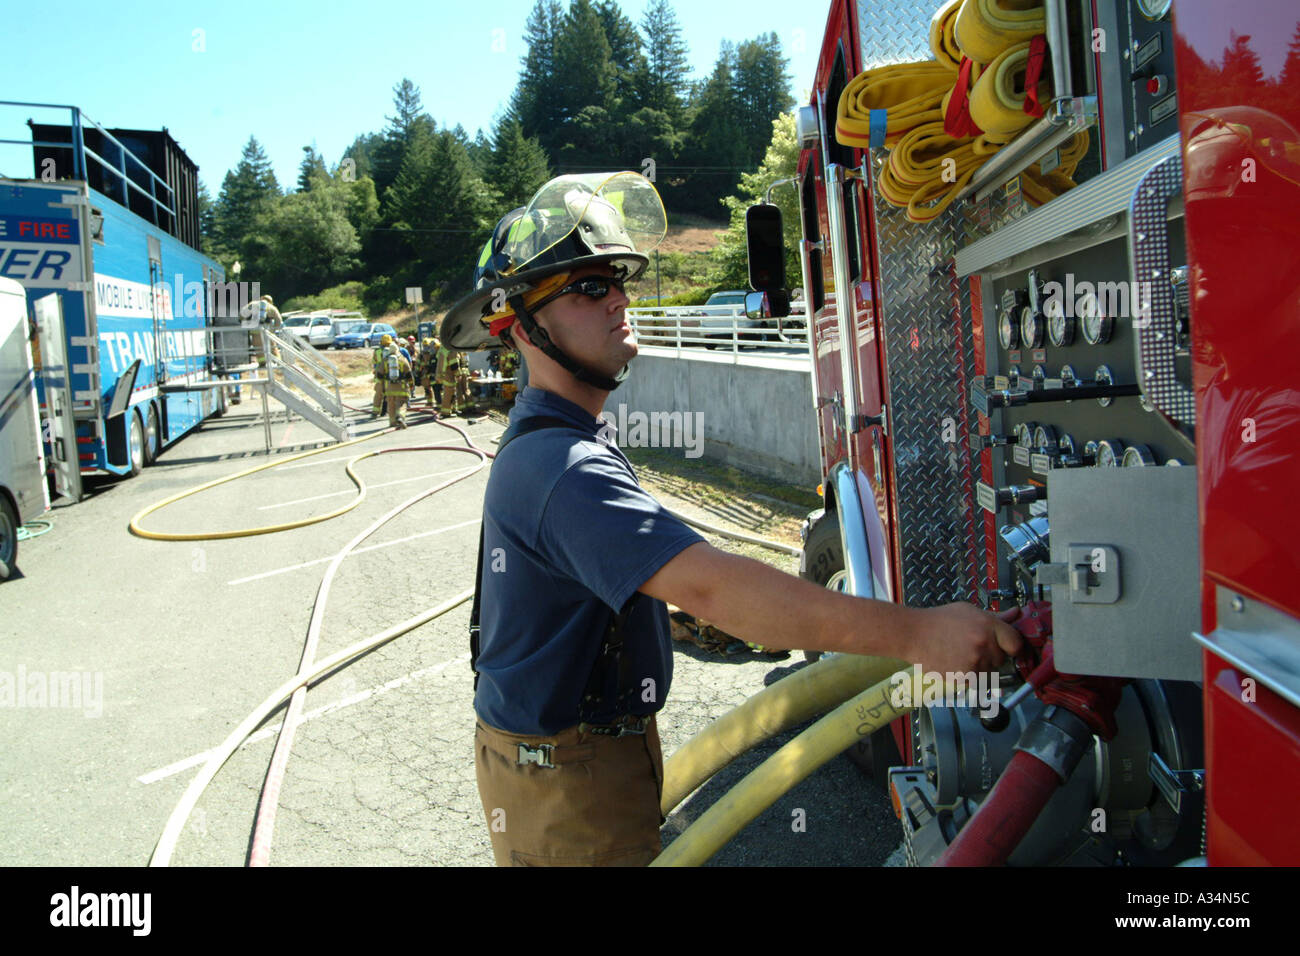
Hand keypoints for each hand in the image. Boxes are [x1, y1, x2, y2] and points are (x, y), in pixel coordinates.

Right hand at [900, 602, 1023, 674]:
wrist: (914, 634)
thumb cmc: (940, 620)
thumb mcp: (968, 611)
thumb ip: (995, 617)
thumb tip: (1016, 614)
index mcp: (988, 625)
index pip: (1016, 643)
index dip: (1011, 645)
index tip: (1006, 647)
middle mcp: (984, 644)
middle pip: (1001, 659)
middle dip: (991, 655)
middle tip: (972, 646)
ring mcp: (974, 663)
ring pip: (988, 672)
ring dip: (979, 666)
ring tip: (959, 654)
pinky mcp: (964, 677)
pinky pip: (975, 681)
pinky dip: (967, 676)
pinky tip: (954, 662)